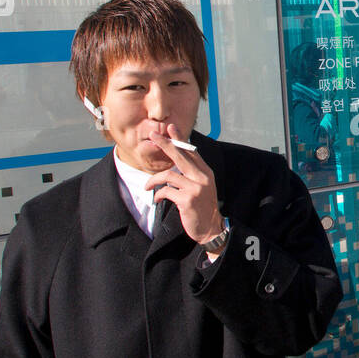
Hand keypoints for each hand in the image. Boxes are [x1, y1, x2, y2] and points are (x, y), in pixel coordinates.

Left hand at [146, 127, 224, 247]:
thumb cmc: (203, 208)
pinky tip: (156, 199)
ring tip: (147, 186)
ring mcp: (195, 188)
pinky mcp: (187, 200)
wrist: (211, 229)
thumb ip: (192, 174)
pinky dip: (158, 194)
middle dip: (165, 144)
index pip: (191, 152)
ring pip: (169, 175)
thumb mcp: (202, 187)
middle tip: (154, 136)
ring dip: (154, 180)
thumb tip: (178, 161)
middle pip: (180, 156)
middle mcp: (202, 178)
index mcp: (206, 173)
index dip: (180, 139)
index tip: (170, 128)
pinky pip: (166, 191)